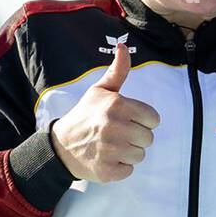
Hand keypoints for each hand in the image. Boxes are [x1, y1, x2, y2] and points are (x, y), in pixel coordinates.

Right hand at [50, 43, 159, 182]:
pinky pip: (129, 171)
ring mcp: (109, 150)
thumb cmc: (86, 115)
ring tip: (112, 146)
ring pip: (140, 155)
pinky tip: (107, 158)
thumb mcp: (101, 91)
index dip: (143, 121)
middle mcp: (114, 127)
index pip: (154, 119)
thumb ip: (118, 71)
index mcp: (117, 106)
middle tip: (118, 134)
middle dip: (136, 137)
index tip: (128, 120)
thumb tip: (124, 45)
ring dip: (129, 153)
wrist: (61, 146)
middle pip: (149, 139)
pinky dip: (120, 167)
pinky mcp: (107, 170)